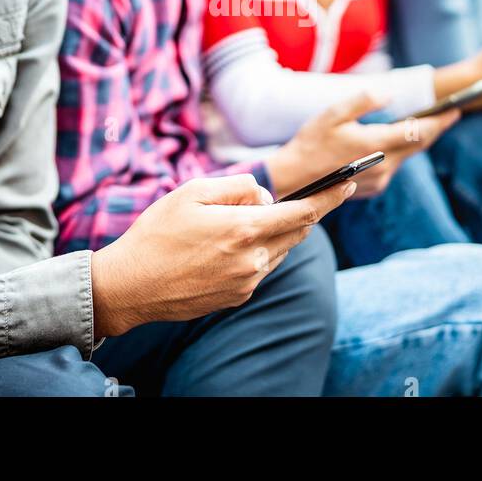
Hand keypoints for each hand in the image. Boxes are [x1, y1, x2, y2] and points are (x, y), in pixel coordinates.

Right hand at [90, 173, 353, 336]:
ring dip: (276, 233)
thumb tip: (267, 197)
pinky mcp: (238, 296)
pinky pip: (261, 268)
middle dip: (302, 212)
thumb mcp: (193, 192)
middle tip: (297, 196)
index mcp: (244, 229)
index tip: (350, 183)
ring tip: (241, 222)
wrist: (131, 285)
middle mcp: (253, 259)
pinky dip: (257, 252)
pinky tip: (226, 246)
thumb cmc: (158, 232)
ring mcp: (247, 282)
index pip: (303, 211)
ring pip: (279, 250)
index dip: (330, 197)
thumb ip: (239, 187)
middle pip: (296, 232)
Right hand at [264, 91, 458, 198]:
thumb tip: (389, 94)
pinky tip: (398, 140)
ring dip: (416, 140)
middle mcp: (383, 166)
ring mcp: (380, 179)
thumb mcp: (333, 113)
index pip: (418, 132)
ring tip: (427, 122)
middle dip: (435, 129)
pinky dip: (400, 151)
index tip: (455, 109)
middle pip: (418, 145)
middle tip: (450, 113)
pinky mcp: (374, 186)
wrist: (295, 179)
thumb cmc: (311, 142)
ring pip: (407, 155)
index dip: (439, 121)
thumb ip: (364, 101)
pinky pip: (394, 165)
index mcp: (376, 145)